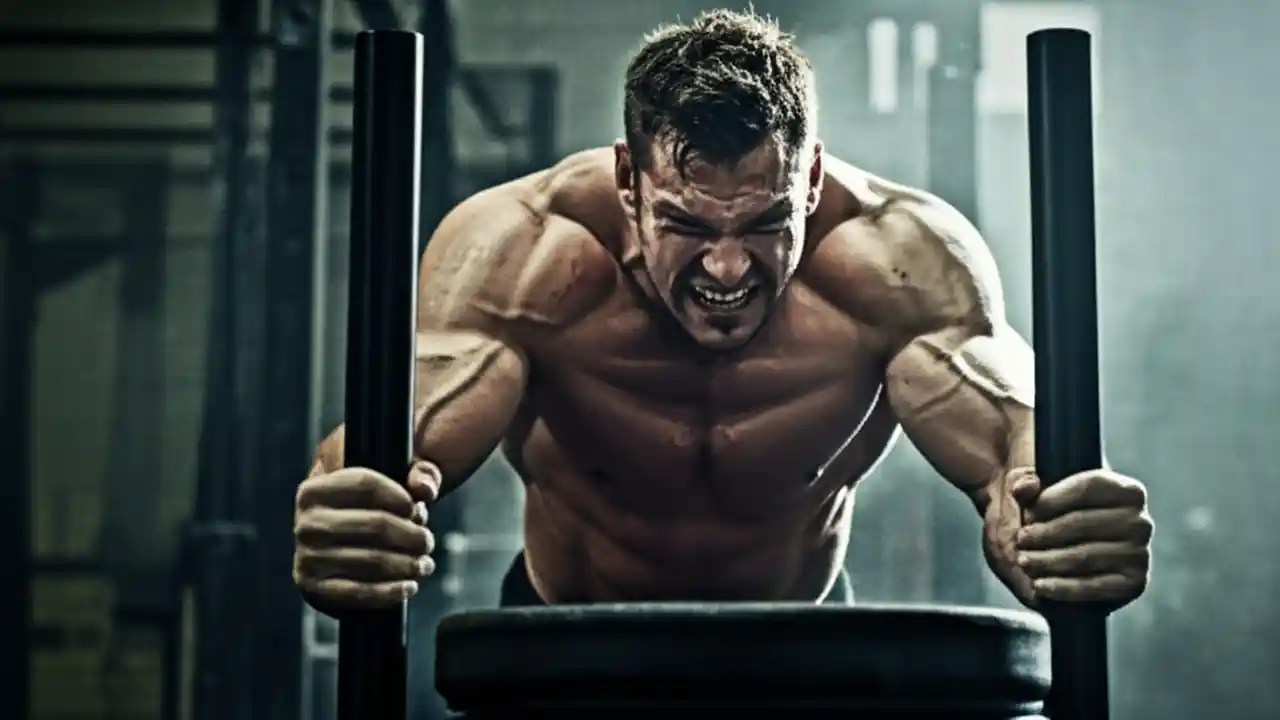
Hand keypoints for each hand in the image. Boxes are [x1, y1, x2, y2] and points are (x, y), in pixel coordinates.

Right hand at [293, 459, 442, 612]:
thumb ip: (420, 471)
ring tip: (424, 564)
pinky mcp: (314, 589)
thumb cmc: (369, 508)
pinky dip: (390, 592)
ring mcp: (307, 558)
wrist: (334, 548)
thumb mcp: (392, 476)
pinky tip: (410, 586)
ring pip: (373, 561)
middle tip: (427, 542)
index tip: (416, 508)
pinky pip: (360, 592)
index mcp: (314, 489)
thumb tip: (425, 489)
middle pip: (375, 525)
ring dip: (408, 564)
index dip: (400, 497)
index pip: (366, 485)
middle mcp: (305, 523)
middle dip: (412, 535)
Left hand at [984, 468, 1152, 608]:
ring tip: (1023, 561)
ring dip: (1047, 560)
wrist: (1076, 561)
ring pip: (1084, 556)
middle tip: (1020, 540)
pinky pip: (1093, 587)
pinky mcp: (1134, 584)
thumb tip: (1022, 488)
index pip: (1086, 487)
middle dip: (1044, 533)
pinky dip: (1062, 588)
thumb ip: (1025, 483)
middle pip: (1082, 522)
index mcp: (1127, 491)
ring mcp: (1140, 554)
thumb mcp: (1042, 495)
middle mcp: (1140, 521)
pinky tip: (1039, 585)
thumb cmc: (1060, 519)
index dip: (1052, 499)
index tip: (1028, 512)